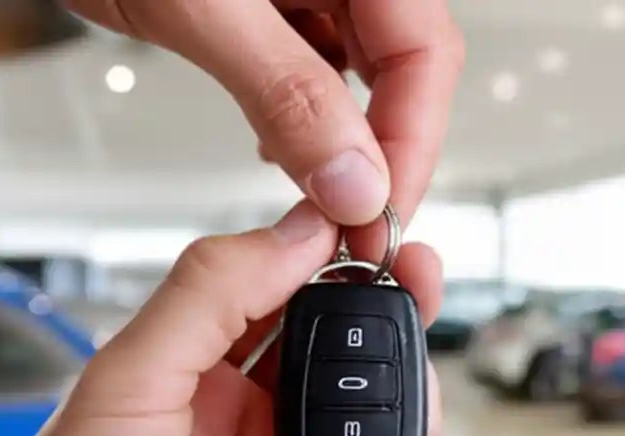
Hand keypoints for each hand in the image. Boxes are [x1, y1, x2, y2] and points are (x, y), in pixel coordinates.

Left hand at [65, 0, 464, 229]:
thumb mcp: (200, 6)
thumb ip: (285, 92)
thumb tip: (353, 183)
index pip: (425, 52)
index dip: (412, 142)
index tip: (380, 215)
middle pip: (406, 64)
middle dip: (385, 150)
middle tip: (358, 225)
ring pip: (365, 70)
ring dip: (348, 139)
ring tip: (320, 193)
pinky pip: (316, 60)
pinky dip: (307, 112)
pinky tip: (280, 144)